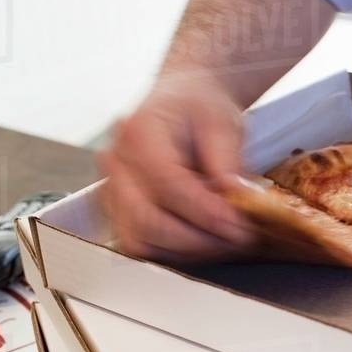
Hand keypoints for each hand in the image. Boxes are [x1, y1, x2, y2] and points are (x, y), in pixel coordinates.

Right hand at [99, 77, 254, 259]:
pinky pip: (140, 242)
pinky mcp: (117, 208)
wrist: (180, 102)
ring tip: (223, 238)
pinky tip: (203, 236)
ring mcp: (111, 188)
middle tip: (238, 238)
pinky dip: (173, 249)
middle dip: (198, 239)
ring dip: (187, 249)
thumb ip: (227, 162)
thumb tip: (236, 199)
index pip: (169, 186)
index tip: (240, 228)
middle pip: (147, 222)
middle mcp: (116, 163)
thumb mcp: (224, 123)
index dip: (207, 214)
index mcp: (139, 133)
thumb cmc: (201, 109)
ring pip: (140, 240)